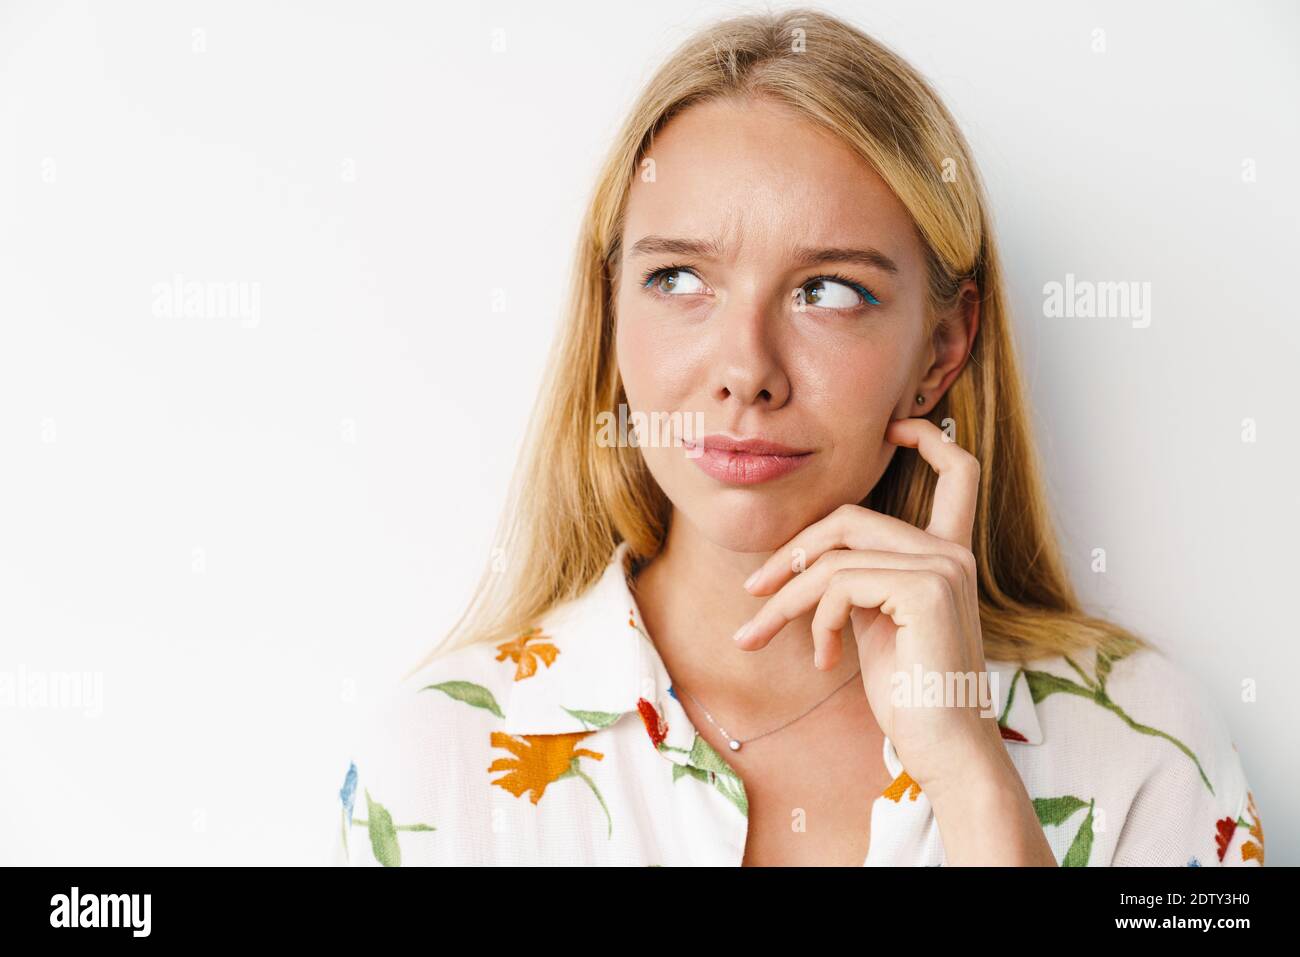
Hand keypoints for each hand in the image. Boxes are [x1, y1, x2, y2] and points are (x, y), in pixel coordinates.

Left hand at [732, 416, 1005, 800]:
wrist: (943, 748)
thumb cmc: (909, 695)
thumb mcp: (877, 624)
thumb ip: (860, 582)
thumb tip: (806, 564)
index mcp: (947, 556)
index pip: (957, 475)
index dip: (927, 439)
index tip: (896, 424)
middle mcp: (951, 554)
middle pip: (849, 517)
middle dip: (790, 553)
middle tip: (753, 593)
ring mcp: (942, 568)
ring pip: (832, 556)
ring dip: (785, 599)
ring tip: (762, 637)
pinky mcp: (926, 590)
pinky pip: (838, 584)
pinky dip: (814, 620)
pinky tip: (824, 660)